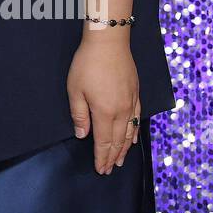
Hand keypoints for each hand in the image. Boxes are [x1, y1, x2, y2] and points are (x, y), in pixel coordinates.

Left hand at [66, 34, 140, 174]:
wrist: (109, 42)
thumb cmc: (88, 64)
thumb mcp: (75, 89)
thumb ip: (79, 115)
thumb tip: (82, 135)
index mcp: (105, 112)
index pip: (104, 142)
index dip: (102, 157)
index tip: (101, 169)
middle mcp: (122, 111)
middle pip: (118, 141)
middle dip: (113, 157)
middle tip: (109, 170)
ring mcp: (131, 103)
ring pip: (129, 133)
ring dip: (124, 149)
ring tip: (120, 161)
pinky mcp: (136, 94)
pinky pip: (137, 119)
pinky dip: (134, 133)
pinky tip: (132, 138)